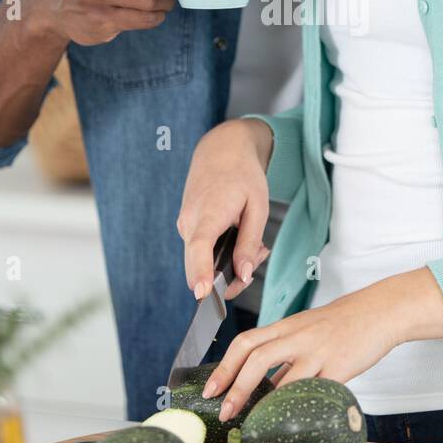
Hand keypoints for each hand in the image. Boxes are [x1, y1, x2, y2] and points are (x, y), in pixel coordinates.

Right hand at [177, 118, 274, 300]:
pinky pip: (201, 251)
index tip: (202, 293)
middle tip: (258, 258)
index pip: (199, 247)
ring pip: (203, 262)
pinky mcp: (186, 227)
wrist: (221, 149)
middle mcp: (189, 222)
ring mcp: (184, 226)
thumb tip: (243, 275)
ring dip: (228, 263)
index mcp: (209, 212)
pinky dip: (220, 253)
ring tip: (254, 245)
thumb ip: (249, 243)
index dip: (200, 272)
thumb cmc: (242, 174)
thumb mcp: (257, 207)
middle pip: (201, 267)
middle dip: (230, 276)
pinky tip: (239, 239)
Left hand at [202, 268, 442, 420]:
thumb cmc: (342, 324)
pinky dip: (300, 405)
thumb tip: (264, 389)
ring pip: (283, 376)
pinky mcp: (341, 366)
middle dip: (234, 385)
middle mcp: (298, 336)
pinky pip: (315, 389)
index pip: (246, 342)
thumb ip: (286, 357)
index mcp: (287, 327)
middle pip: (256, 357)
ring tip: (251, 422)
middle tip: (223, 410)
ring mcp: (319, 351)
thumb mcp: (307, 332)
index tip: (211, 389)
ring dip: (263, 401)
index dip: (224, 366)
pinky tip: (292, 419)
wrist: (380, 310)